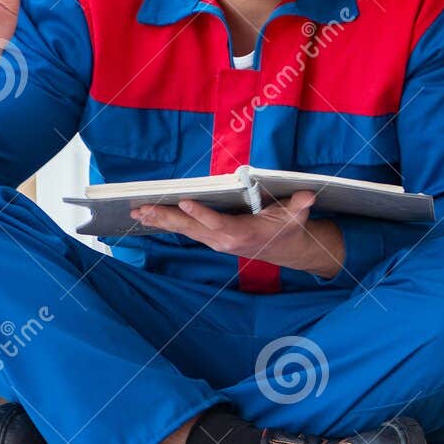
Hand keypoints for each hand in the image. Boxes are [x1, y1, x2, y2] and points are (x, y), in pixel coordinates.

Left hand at [130, 191, 346, 278]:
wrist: (284, 247)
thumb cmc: (288, 227)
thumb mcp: (297, 216)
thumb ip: (299, 205)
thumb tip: (308, 196)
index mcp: (242, 233)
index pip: (218, 224)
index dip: (201, 214)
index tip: (185, 203)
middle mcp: (223, 240)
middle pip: (191, 228)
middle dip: (166, 217)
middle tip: (143, 207)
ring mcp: (213, 240)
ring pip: (182, 230)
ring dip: (158, 220)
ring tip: (136, 211)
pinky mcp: (208, 238)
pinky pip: (183, 230)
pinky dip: (164, 223)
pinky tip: (146, 216)